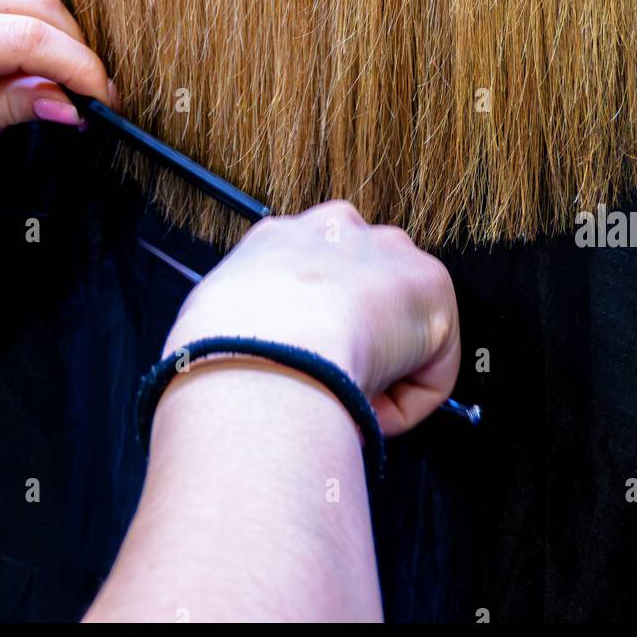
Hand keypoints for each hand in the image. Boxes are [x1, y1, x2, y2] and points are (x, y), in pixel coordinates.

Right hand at [162, 201, 460, 435]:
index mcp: (276, 239)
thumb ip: (239, 335)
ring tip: (347, 400)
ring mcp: (385, 251)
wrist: (267, 351)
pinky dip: (408, 403)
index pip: (309, 278)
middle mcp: (334, 231)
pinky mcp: (431, 287)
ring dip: (382, 370)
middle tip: (332, 387)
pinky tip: (370, 406)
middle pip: (361, 292)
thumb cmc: (223, 348)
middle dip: (354, 341)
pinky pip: (430, 367)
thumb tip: (238, 369)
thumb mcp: (206, 329)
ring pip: (398, 328)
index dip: (310, 331)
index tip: (304, 369)